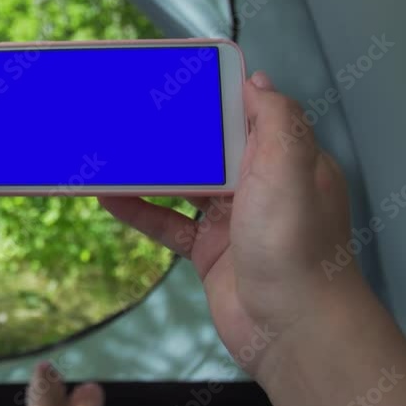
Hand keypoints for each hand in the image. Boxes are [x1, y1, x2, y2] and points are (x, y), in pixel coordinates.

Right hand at [98, 71, 366, 383]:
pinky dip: (139, 211)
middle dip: (175, 132)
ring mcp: (233, 222)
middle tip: (132, 110)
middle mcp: (261, 188)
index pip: (249, 118)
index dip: (216, 98)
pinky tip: (110, 198)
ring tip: (113, 151)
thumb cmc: (295, 245)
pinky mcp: (208, 252)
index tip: (178, 79)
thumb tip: (257, 81)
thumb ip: (276, 119)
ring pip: (183, 185)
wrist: (291, 326)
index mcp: (286, 162)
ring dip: (150, 171)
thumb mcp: (291, 167)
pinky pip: (167, 224)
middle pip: (211, 149)